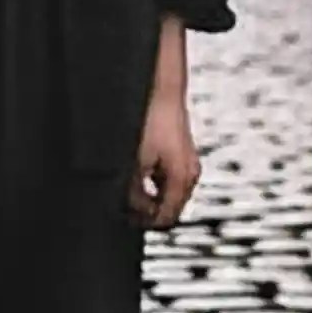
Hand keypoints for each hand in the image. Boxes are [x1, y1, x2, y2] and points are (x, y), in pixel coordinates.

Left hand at [128, 94, 201, 228]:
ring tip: (126, 185)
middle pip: (168, 207)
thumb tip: (133, 211)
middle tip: (122, 204)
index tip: (124, 218)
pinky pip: (166, 176)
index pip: (166, 218)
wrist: (160, 90)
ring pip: (166, 192)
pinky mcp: (181, 152)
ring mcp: (187, 162)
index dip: (143, 222)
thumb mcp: (136, 162)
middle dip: (146, 209)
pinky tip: (135, 170)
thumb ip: (134, 192)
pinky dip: (151, 179)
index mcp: (182, 180)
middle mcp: (190, 173)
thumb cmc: (150, 122)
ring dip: (147, 193)